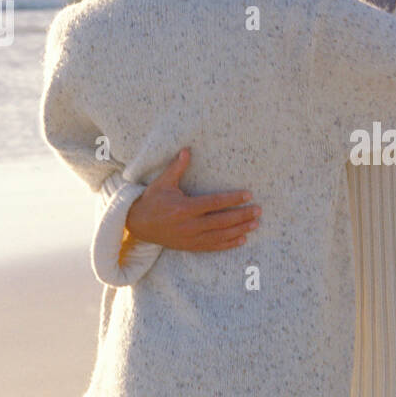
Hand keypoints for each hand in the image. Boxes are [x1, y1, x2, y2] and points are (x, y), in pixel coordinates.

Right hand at [125, 149, 260, 250]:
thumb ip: (177, 168)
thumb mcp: (163, 183)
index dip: (232, 199)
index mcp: (184, 208)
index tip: (248, 195)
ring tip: (255, 224)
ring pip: (220, 235)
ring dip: (239, 230)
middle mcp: (189, 225)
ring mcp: (190, 238)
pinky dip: (228, 244)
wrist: (137, 225)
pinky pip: (213, 246)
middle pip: (221, 221)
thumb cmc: (152, 201)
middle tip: (258, 211)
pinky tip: (242, 240)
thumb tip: (187, 150)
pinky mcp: (190, 246)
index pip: (214, 203)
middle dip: (242, 216)